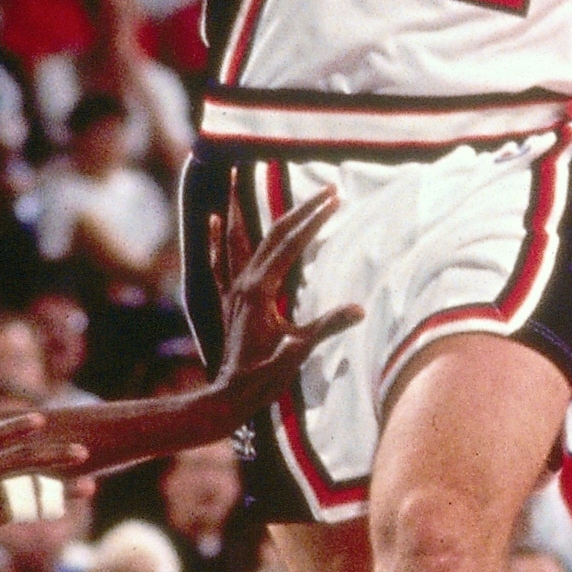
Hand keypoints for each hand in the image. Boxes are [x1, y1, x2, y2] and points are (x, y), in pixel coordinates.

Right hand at [0, 415, 86, 571]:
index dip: (15, 427)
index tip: (38, 420)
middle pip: (17, 453)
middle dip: (51, 451)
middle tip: (82, 448)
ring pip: (27, 475)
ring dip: (61, 474)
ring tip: (89, 470)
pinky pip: (24, 504)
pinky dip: (52, 500)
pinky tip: (74, 500)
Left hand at [208, 190, 360, 408]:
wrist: (229, 397)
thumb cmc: (264, 377)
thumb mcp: (300, 351)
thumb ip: (327, 327)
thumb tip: (358, 309)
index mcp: (262, 290)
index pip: (293, 243)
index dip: (314, 218)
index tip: (334, 197)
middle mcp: (244, 282)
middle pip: (272, 234)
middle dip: (299, 209)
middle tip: (323, 188)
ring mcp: (232, 289)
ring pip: (237, 238)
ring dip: (239, 205)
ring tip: (237, 174)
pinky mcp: (227, 299)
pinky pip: (219, 261)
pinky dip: (217, 238)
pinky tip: (213, 219)